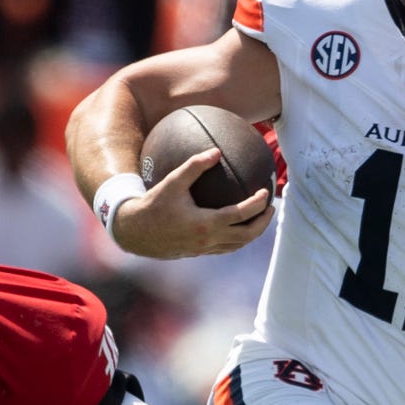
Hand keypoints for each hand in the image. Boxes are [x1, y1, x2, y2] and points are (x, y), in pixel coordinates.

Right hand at [113, 149, 271, 258]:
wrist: (134, 232)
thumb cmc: (153, 204)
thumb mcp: (172, 182)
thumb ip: (195, 166)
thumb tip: (216, 151)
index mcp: (205, 224)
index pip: (241, 215)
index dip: (257, 204)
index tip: (265, 192)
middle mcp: (208, 240)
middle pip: (247, 235)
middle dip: (263, 223)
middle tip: (271, 208)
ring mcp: (204, 249)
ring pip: (237, 245)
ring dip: (253, 232)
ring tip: (260, 218)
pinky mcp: (198, 252)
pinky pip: (225, 248)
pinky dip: (237, 238)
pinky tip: (238, 225)